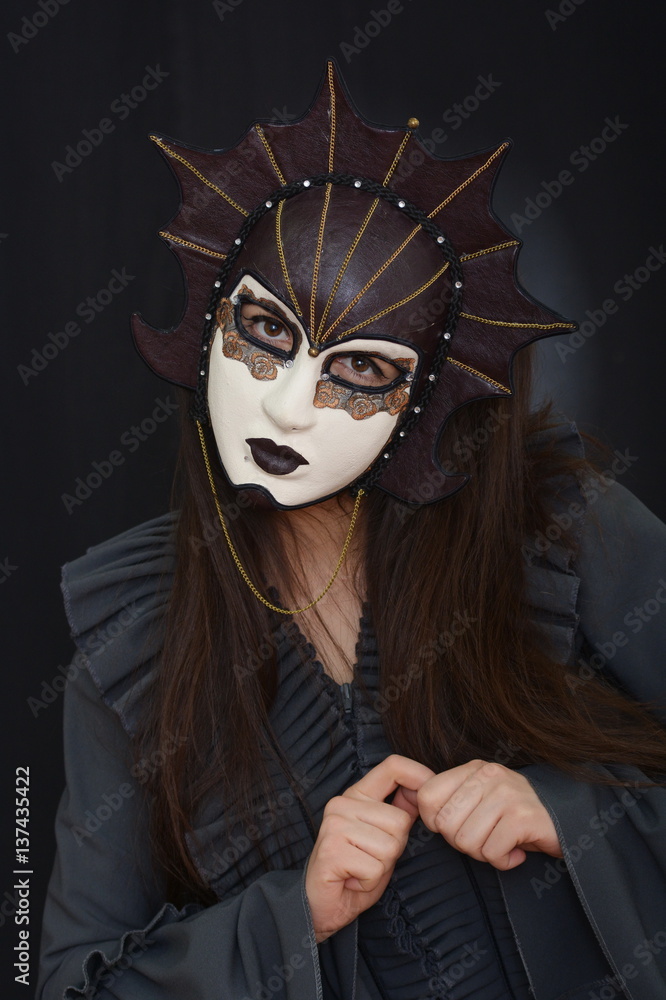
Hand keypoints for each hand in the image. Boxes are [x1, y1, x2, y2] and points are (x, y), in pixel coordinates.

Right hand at [305, 754, 434, 942]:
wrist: (318, 904)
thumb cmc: (354, 871)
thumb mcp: (383, 837)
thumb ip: (399, 812)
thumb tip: (424, 788)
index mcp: (357, 795)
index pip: (392, 766)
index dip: (418, 774)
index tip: (431, 789)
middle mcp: (343, 803)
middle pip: (400, 820)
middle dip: (394, 848)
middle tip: (369, 858)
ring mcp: (335, 826)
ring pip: (390, 847)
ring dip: (381, 868)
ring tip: (359, 869)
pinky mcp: (332, 851)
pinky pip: (375, 868)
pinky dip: (369, 882)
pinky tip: (352, 880)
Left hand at [410, 759, 562, 870]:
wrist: (567, 821)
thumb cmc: (515, 816)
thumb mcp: (481, 798)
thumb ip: (453, 800)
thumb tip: (418, 811)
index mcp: (472, 769)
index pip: (427, 795)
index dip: (435, 822)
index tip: (457, 827)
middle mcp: (488, 775)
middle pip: (446, 824)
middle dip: (462, 842)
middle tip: (485, 839)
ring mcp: (507, 794)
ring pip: (467, 841)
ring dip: (484, 853)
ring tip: (501, 843)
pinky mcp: (523, 817)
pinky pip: (492, 852)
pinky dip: (503, 861)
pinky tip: (516, 850)